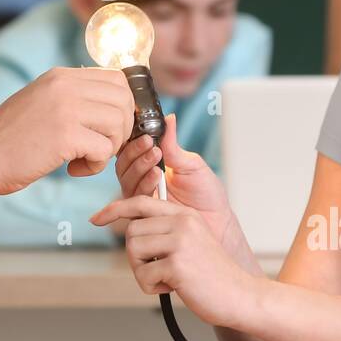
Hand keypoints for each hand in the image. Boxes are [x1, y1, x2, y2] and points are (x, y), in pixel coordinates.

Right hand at [0, 66, 133, 195]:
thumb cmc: (9, 139)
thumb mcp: (42, 102)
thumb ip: (72, 98)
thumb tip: (114, 107)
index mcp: (61, 76)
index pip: (116, 80)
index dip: (122, 108)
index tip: (108, 129)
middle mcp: (65, 85)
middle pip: (124, 101)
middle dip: (120, 130)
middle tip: (99, 147)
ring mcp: (65, 108)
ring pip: (118, 124)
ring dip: (107, 149)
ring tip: (83, 159)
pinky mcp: (64, 135)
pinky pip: (103, 150)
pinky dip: (94, 166)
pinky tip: (72, 169)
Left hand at [90, 196, 257, 329]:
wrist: (240, 295)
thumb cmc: (212, 274)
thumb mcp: (191, 241)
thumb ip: (165, 231)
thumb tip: (130, 230)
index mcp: (184, 213)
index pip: (139, 203)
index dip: (114, 210)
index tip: (95, 219)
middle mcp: (181, 222)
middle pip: (131, 232)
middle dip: (136, 256)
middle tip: (156, 270)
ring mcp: (180, 241)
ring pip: (133, 252)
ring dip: (143, 272)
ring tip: (167, 278)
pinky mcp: (177, 264)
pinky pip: (144, 275)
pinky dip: (153, 287)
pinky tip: (175, 287)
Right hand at [113, 112, 234, 244]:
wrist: (217, 222)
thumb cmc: (206, 194)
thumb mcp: (191, 164)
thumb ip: (174, 145)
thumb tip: (169, 118)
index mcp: (151, 166)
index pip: (131, 151)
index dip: (134, 142)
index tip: (146, 134)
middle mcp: (142, 182)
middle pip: (123, 165)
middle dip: (135, 153)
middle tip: (151, 145)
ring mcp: (142, 199)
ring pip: (126, 180)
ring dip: (139, 166)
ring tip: (157, 158)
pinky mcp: (143, 215)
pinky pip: (134, 199)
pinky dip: (144, 184)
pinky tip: (156, 176)